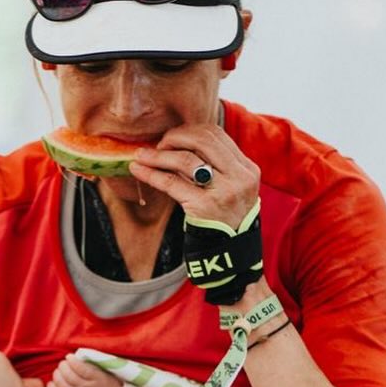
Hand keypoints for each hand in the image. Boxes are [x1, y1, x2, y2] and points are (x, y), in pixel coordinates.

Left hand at [128, 121, 260, 229]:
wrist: (229, 254)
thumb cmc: (224, 220)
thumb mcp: (230, 189)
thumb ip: (213, 167)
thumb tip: (175, 143)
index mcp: (247, 169)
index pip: (216, 135)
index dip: (189, 132)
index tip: (172, 139)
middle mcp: (239, 177)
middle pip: (202, 140)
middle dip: (175, 138)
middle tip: (158, 145)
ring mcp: (223, 192)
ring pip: (185, 160)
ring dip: (158, 155)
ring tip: (141, 155)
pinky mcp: (204, 207)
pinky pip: (172, 183)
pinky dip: (151, 174)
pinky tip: (137, 170)